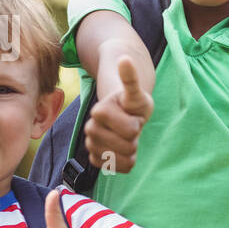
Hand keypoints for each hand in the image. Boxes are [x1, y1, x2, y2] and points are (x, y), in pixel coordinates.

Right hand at [84, 57, 151, 172]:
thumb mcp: (136, 91)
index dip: (137, 124)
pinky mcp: (93, 157)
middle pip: (126, 146)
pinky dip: (122, 163)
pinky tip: (122, 152)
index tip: (133, 116)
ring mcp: (91, 143)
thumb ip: (131, 79)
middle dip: (134, 138)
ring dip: (129, 151)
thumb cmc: (132, 103)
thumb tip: (125, 59)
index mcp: (100, 110)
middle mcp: (91, 127)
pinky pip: (112, 168)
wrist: (121, 113)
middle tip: (131, 127)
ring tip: (126, 138)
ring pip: (118, 158)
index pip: (131, 130)